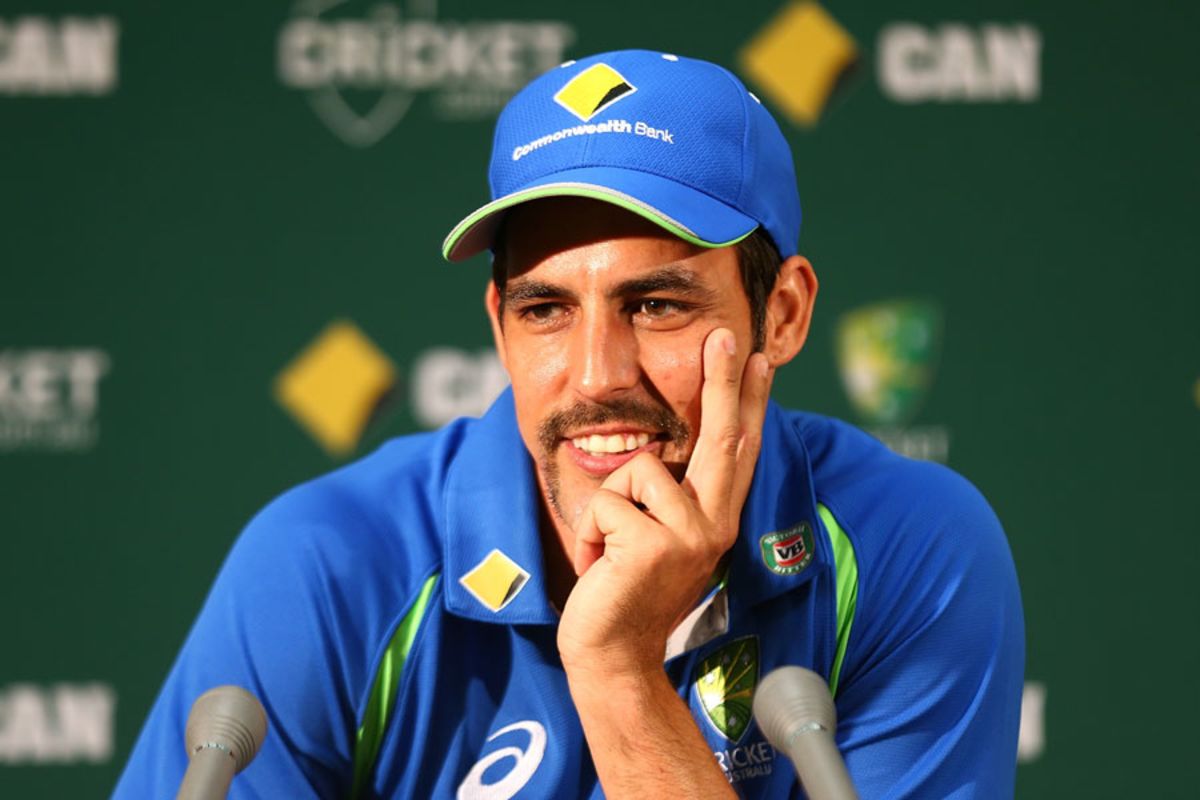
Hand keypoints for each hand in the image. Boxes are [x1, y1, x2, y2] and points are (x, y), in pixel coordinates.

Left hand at [557, 327, 772, 676]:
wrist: (612, 656)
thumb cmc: (625, 594)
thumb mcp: (656, 540)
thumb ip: (667, 499)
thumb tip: (660, 454)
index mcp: (714, 519)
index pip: (735, 450)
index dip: (746, 402)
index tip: (755, 358)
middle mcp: (713, 523)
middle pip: (720, 436)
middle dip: (722, 380)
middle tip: (725, 333)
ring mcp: (689, 534)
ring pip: (635, 469)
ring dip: (607, 509)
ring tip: (611, 553)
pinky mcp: (655, 545)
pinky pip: (607, 502)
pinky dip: (591, 534)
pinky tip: (601, 568)